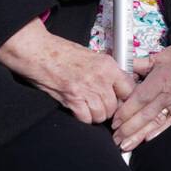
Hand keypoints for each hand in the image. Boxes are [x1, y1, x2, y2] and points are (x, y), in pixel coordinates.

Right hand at [0, 17, 134, 123]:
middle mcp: (100, 78)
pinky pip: (86, 118)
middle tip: (100, 106)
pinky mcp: (72, 99)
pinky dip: (83, 118)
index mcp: (108, 66)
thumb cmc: (64, 53)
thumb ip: (107, 72)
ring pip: (101, 115)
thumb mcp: (93, 57)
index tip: (119, 101)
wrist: (41, 52)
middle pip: (115, 106)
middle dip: (108, 110)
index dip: (125, 99)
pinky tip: (78, 110)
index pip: (129, 89)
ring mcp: (87, 89)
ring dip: (95, 116)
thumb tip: (118, 86)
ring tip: (88, 108)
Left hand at [111, 36, 170, 151]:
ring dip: (140, 135)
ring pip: (156, 122)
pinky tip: (148, 140)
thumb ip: (139, 65)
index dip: (126, 111)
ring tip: (127, 145)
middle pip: (146, 115)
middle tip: (115, 138)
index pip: (140, 99)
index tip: (115, 121)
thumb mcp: (159, 56)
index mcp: (161, 79)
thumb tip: (122, 69)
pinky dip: (160, 132)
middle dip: (129, 129)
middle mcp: (169, 94)